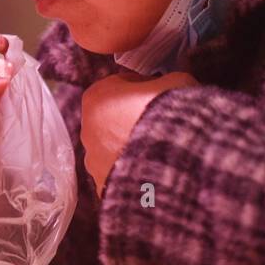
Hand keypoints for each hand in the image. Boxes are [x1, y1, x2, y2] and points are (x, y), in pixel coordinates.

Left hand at [81, 70, 198, 197]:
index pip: (119, 85)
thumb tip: (167, 84)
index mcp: (97, 96)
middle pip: (113, 117)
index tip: (157, 94)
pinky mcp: (104, 184)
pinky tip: (154, 168)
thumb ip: (165, 79)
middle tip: (160, 121)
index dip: (142, 87)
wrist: (174, 164)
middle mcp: (88, 128)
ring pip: (113, 147)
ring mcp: (94, 160)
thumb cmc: (170, 116)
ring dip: (131, 146)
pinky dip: (132, 170)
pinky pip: (118, 172)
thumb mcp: (176, 80)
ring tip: (160, 148)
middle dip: (133, 118)